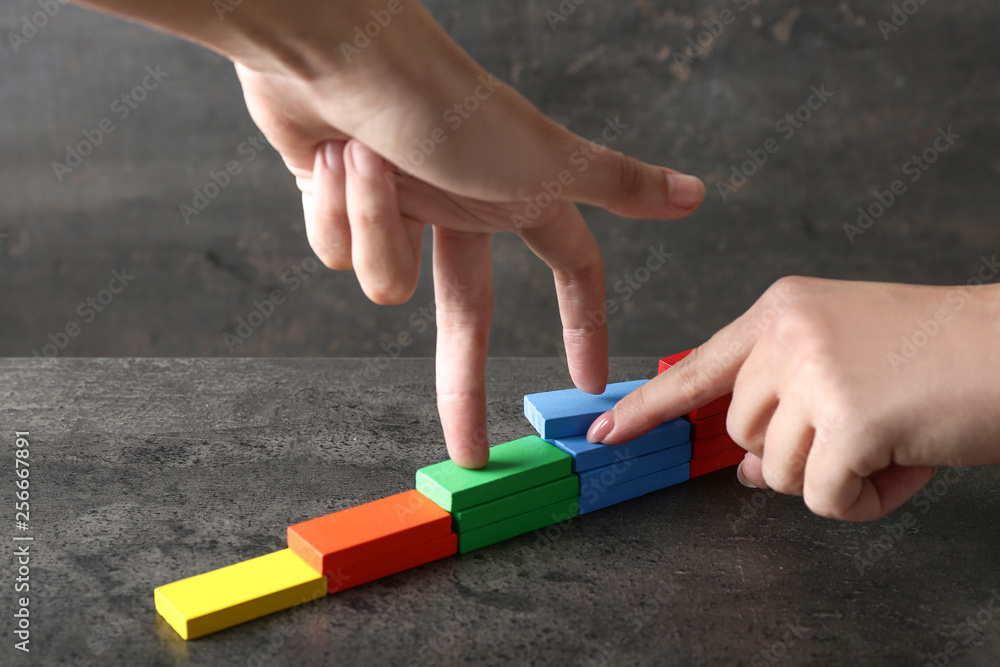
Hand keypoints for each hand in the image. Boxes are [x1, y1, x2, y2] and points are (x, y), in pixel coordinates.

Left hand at [229, 2, 703, 467]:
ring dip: (375, 228)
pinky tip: (332, 163)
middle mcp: (461, 206)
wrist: (335, 52)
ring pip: (386, 279)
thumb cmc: (444, 104)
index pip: (571, 269)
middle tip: (468, 451)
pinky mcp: (340, 202)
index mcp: (518, 198)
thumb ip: (619, 187)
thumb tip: (695, 195)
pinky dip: (335, 211)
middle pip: (468, 314)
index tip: (587, 382)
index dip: (584, 325)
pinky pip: (336, 248)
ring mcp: (400, 206)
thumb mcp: (545, 159)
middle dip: (464, 383)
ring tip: (368, 163)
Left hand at [589, 276, 999, 519]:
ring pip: (777, 474)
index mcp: (780, 310)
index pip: (697, 370)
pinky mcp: (848, 420)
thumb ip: (785, 408)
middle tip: (862, 431)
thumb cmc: (937, 355)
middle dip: (797, 453)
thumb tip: (748, 474)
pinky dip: (865, 501)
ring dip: (833, 476)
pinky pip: (824, 499)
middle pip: (744, 436)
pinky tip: (904, 465)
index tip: (604, 432)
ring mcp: (813, 373)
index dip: (648, 409)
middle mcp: (785, 334)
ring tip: (890, 441)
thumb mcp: (844, 363)